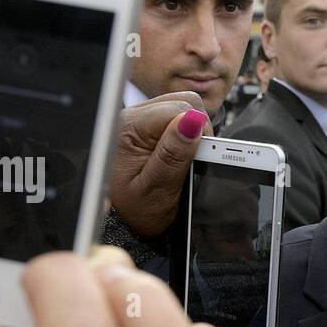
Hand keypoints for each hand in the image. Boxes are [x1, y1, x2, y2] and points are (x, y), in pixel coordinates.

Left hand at [109, 91, 210, 237]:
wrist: (124, 223)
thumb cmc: (135, 211)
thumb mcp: (157, 189)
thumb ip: (173, 156)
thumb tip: (192, 123)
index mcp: (129, 130)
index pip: (178, 109)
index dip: (199, 130)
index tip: (202, 156)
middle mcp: (131, 119)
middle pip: (181, 103)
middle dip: (197, 129)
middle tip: (195, 159)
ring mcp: (138, 121)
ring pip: (181, 108)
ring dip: (192, 131)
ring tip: (186, 158)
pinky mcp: (146, 128)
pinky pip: (174, 119)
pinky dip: (184, 135)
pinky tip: (180, 154)